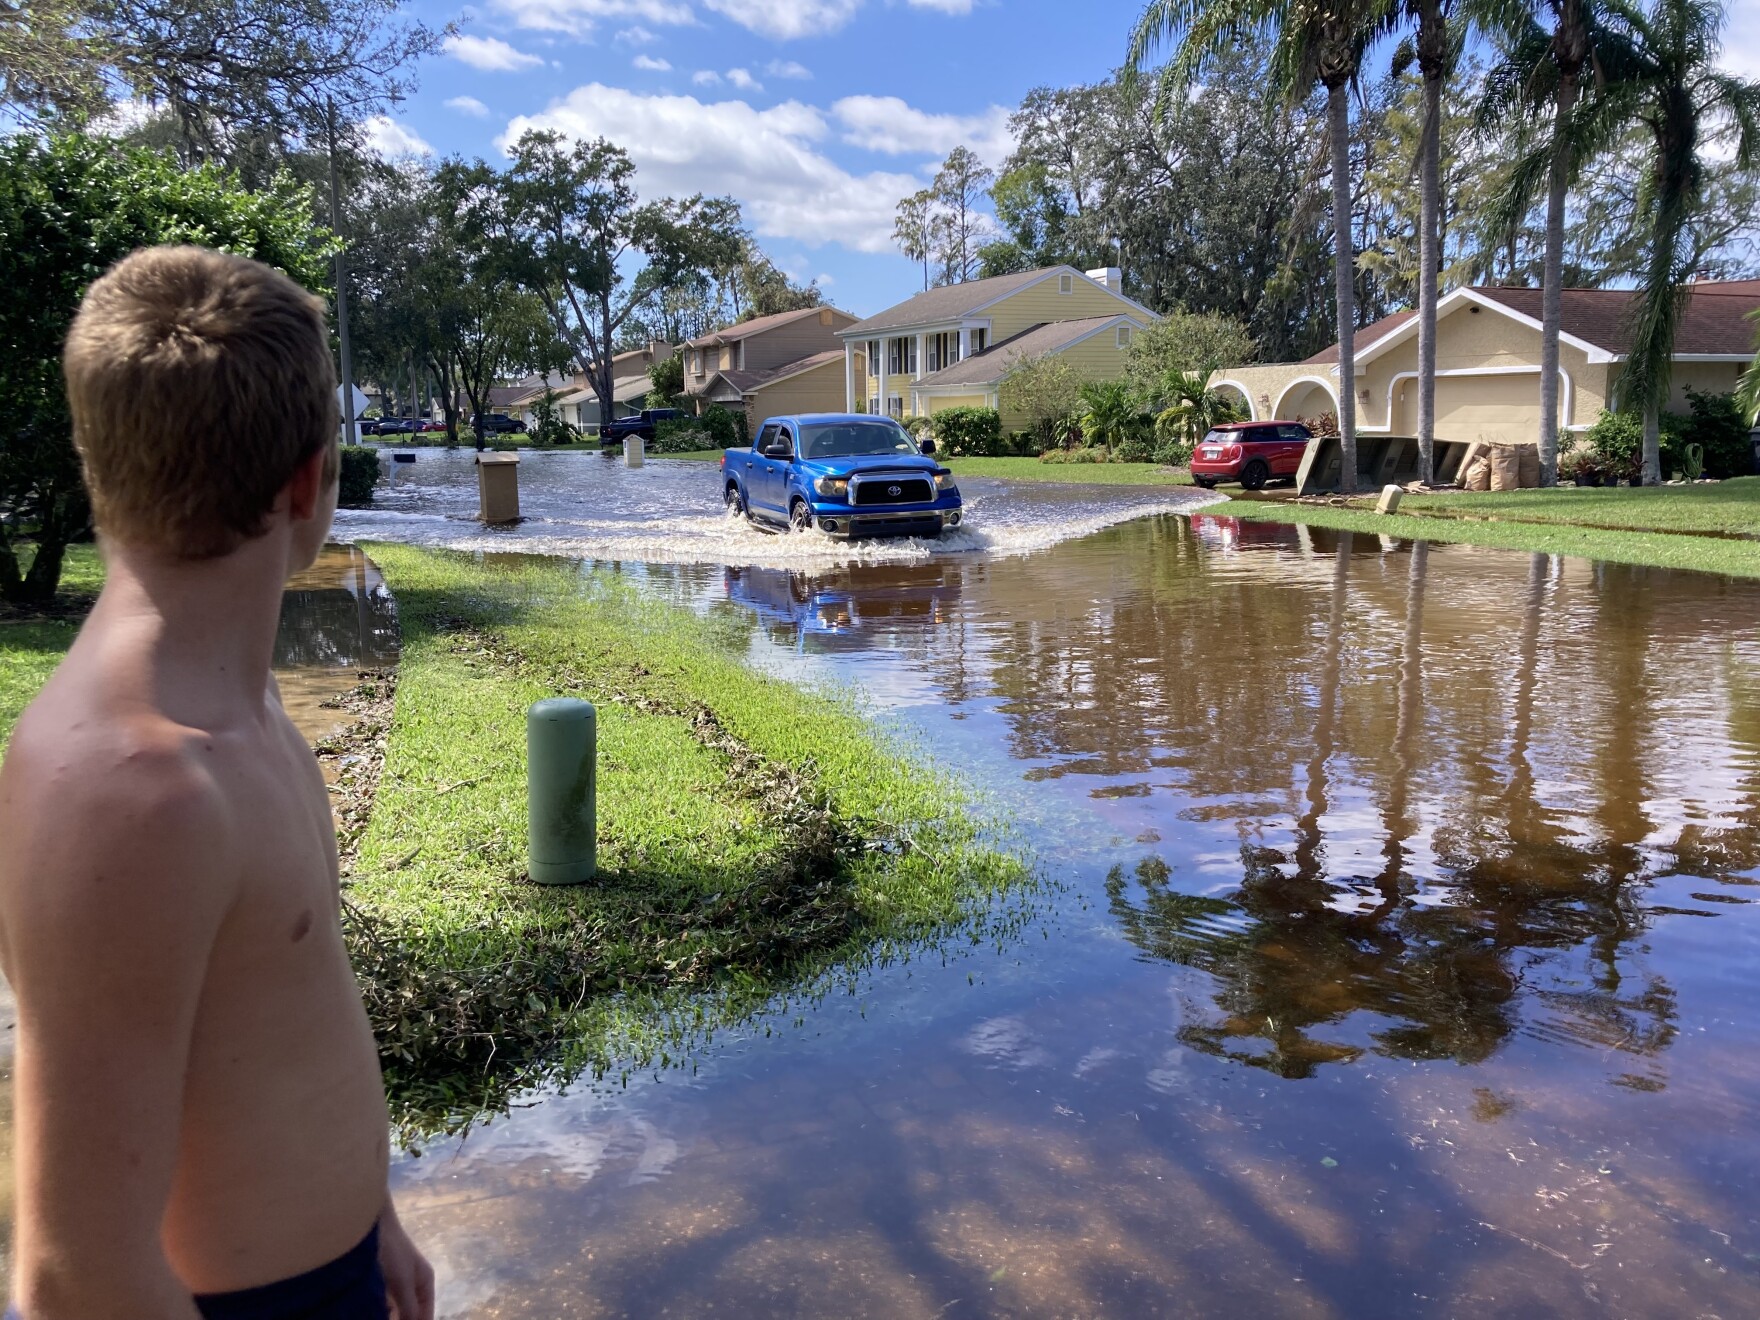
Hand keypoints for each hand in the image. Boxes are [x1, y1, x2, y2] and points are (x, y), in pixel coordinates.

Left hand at [378, 1199, 435, 1319]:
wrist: (368, 1222)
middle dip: (399, 1319)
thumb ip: (409, 1307)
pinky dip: (376, 1309)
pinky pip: (380, 1303)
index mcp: (424, 1283)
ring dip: (386, 1314)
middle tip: (384, 1318)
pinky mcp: (378, 1280)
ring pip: (392, 1309)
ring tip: (373, 1315)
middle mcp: (412, 1284)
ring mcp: (395, 1282)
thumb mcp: (402, 1282)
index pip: (425, 1317)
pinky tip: (367, 1311)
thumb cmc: (391, 1250)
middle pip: (408, 1314)